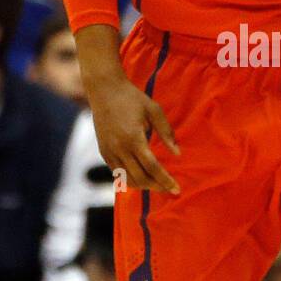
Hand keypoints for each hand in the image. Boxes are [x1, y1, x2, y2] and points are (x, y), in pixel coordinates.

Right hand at [87, 74, 179, 194]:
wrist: (104, 90)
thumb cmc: (132, 98)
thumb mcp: (154, 110)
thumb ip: (166, 132)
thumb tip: (177, 153)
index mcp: (133, 138)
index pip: (152, 167)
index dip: (165, 180)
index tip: (177, 189)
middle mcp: (119, 148)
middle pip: (140, 177)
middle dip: (157, 186)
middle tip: (170, 190)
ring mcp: (109, 151)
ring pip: (127, 179)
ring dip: (144, 186)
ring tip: (158, 185)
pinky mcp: (103, 152)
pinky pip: (117, 173)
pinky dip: (130, 179)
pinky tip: (142, 179)